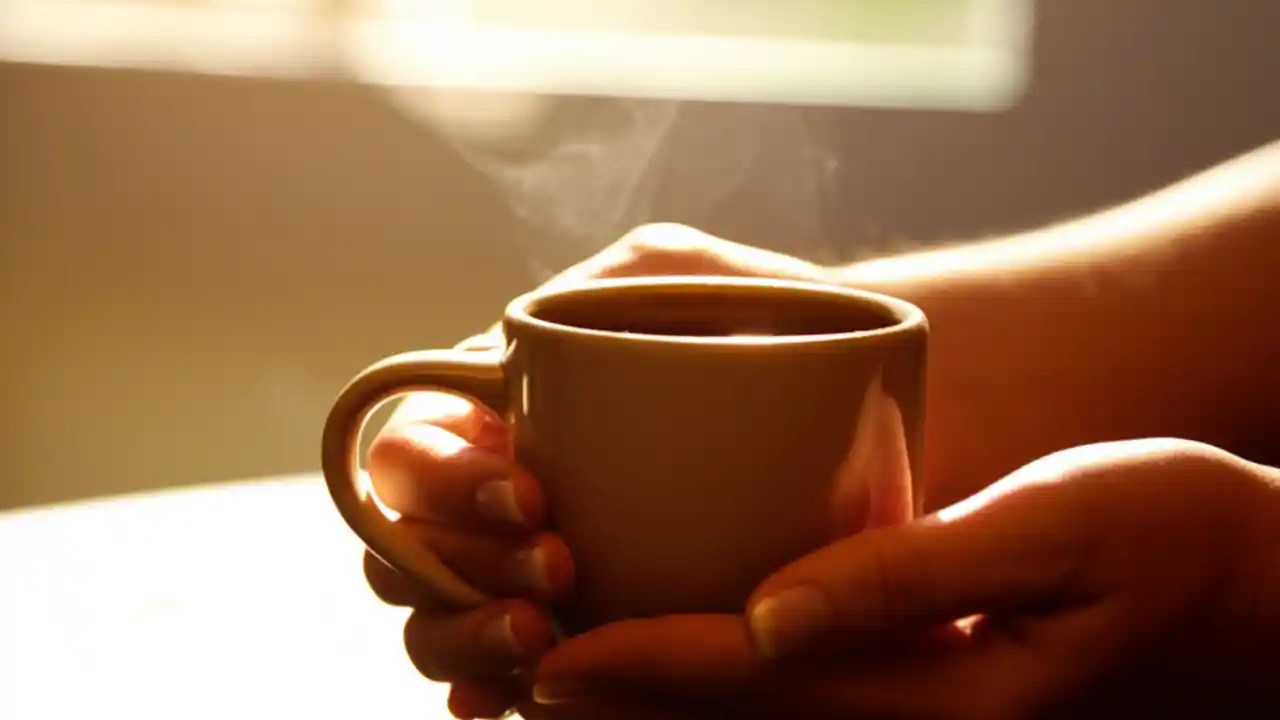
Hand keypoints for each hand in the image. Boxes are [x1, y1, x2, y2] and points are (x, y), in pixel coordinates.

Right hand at [364, 224, 827, 718]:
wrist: (849, 403)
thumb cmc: (758, 325)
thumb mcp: (685, 275)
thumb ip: (607, 282)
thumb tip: (518, 337)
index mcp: (498, 412)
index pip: (411, 452)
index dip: (444, 483)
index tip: (531, 496)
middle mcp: (496, 495)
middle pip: (404, 546)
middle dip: (457, 566)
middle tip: (556, 570)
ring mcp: (527, 569)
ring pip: (436, 617)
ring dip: (463, 635)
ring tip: (540, 636)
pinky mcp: (579, 631)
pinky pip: (501, 674)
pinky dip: (484, 689)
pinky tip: (509, 698)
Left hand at [530, 439, 1279, 717]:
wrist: (1245, 592)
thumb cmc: (1164, 534)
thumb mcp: (1056, 532)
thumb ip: (914, 574)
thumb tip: (770, 615)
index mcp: (940, 704)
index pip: (753, 691)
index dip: (641, 669)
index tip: (548, 651)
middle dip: (616, 701)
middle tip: (509, 665)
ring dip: (649, 706)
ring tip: (547, 670)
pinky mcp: (923, 701)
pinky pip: (793, 712)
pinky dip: (712, 691)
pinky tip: (666, 661)